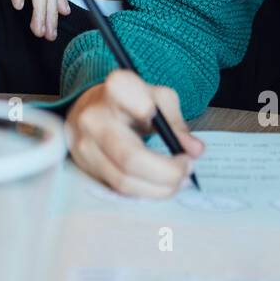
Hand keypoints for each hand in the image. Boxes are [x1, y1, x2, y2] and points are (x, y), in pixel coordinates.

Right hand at [66, 70, 203, 197]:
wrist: (91, 109)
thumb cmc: (130, 101)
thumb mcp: (158, 98)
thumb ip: (177, 122)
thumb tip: (195, 150)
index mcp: (116, 89)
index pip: (136, 102)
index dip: (160, 122)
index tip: (181, 140)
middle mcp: (94, 117)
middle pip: (131, 157)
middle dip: (167, 172)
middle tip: (187, 170)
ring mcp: (85, 145)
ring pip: (124, 180)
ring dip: (158, 188)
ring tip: (177, 181)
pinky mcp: (85, 166)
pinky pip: (118, 189)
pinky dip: (144, 191)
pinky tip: (158, 185)